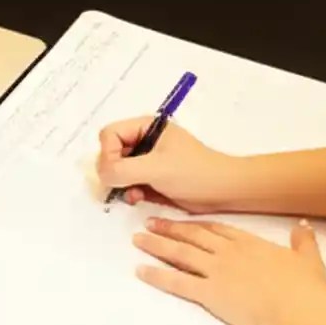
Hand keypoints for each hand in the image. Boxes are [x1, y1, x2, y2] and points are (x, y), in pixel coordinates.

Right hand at [97, 118, 242, 213]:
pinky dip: (130, 191)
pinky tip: (139, 198)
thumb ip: (124, 169)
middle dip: (113, 170)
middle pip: (111, 152)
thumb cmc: (194, 173)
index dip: (107, 153)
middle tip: (121, 185)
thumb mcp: (156, 168)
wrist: (224, 191)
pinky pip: (129, 182)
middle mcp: (144, 140)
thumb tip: (102, 174)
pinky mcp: (153, 177)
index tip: (116, 172)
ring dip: (121, 183)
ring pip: (118, 170)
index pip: (109, 134)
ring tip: (134, 194)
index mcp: (146, 127)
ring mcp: (148, 159)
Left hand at [132, 217, 325, 324]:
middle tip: (150, 223)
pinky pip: (177, 283)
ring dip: (157, 245)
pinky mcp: (209, 293)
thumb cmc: (304, 287)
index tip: (182, 221)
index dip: (197, 225)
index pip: (216, 229)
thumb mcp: (308, 259)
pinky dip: (157, 276)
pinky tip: (141, 271)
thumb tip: (304, 227)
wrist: (297, 307)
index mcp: (250, 243)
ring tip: (138, 239)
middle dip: (170, 229)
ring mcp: (217, 271)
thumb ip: (303, 242)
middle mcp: (228, 252)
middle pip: (193, 236)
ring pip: (180, 254)